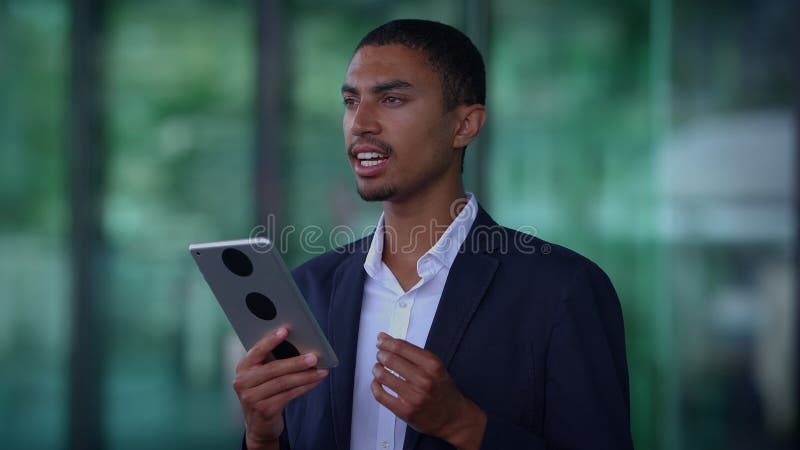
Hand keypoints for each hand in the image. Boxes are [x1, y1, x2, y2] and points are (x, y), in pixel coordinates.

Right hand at [233, 328, 328, 449]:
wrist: (259, 425)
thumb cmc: (265, 392)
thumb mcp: (262, 376)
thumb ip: (272, 360)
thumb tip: (299, 345)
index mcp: (243, 368)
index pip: (256, 351)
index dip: (271, 340)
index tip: (285, 330)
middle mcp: (242, 382)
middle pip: (273, 368)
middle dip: (296, 362)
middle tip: (314, 356)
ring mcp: (252, 398)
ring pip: (283, 383)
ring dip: (305, 376)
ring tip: (321, 370)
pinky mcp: (264, 410)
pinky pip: (289, 395)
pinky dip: (305, 386)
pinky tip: (316, 381)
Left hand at [371, 333, 486, 449]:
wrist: (453, 417)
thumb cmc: (443, 391)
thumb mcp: (435, 367)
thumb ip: (411, 353)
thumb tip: (386, 339)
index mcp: (432, 365)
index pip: (401, 347)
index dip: (387, 343)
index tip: (381, 342)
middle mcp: (424, 380)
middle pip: (391, 359)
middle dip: (381, 355)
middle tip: (380, 355)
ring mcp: (414, 396)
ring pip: (383, 376)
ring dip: (376, 369)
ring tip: (378, 368)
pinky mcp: (405, 410)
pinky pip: (381, 395)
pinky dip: (374, 386)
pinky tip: (377, 383)